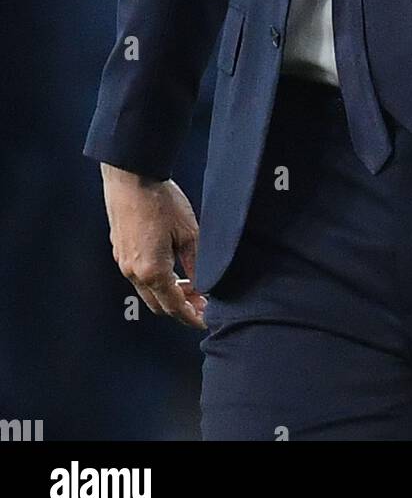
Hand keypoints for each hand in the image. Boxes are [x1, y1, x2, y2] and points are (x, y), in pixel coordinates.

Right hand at [100, 163, 207, 328]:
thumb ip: (197, 263)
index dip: (191, 317)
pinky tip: (171, 269)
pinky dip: (156, 281)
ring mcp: (123, 263)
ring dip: (168, 294)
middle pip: (159, 305)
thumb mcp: (188, 233)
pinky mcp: (120, 251)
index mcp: (152, 272)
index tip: (205, 320)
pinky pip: (139, 276)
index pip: (174, 307)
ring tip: (190, 285)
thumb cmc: (160, 201)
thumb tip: (205, 284)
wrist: (131, 177)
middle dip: (181, 308)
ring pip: (148, 291)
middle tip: (201, 304)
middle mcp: (133, 273)